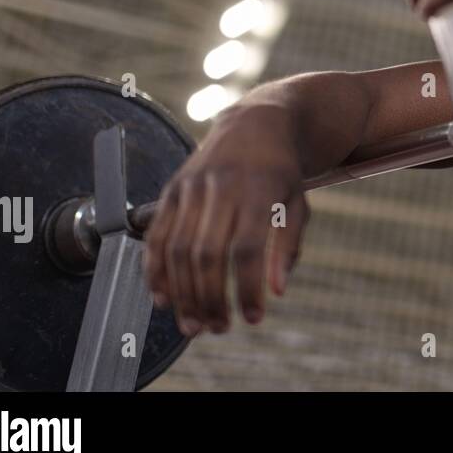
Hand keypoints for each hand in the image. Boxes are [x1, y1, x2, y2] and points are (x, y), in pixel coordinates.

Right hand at [144, 103, 309, 336]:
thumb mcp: (298, 204)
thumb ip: (288, 246)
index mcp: (259, 189)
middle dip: (209, 299)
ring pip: (177, 249)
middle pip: (206, 254)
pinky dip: (154, 270)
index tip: (252, 319)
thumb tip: (276, 292)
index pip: (247, 249)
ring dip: (182, 294)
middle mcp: (222, 186)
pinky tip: (163, 298)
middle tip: (217, 328)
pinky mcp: (172, 189)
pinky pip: (156, 235)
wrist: (256, 124)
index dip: (246, 289)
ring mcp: (192, 186)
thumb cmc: (282, 172)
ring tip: (193, 325)